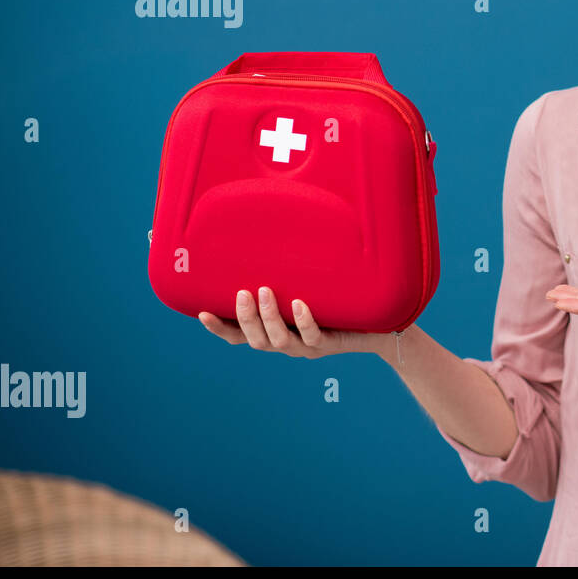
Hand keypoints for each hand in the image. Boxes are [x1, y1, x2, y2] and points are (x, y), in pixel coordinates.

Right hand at [198, 286, 381, 357]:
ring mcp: (306, 346)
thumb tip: (262, 232)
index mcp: (274, 331)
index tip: (201, 313)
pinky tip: (300, 305)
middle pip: (256, 340)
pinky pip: (313, 336)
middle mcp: (287, 342)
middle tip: (242, 293)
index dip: (220, 329)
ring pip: (280, 341)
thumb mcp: (305, 284)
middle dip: (245, 318)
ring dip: (269, 317)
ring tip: (264, 291)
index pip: (239, 336)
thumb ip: (284, 271)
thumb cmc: (334, 299)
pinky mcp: (329, 344)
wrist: (375, 324)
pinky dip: (304, 321)